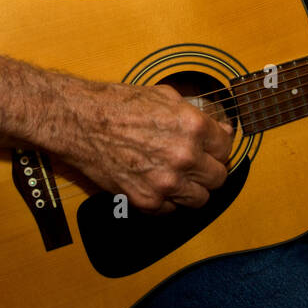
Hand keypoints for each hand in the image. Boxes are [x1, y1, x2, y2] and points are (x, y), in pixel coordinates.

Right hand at [63, 82, 233, 213]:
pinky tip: (156, 183)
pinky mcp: (146, 200)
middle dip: (209, 170)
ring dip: (192, 189)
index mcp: (192, 127)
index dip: (218, 148)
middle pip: (218, 177)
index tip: (212, 149)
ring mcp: (165, 182)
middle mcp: (184, 157)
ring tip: (177, 176)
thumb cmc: (118, 104)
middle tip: (197, 165)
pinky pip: (170, 210)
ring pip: (200, 199)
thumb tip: (220, 130)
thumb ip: (197, 117)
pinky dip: (166, 200)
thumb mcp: (165, 97)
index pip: (226, 148)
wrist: (80, 121)